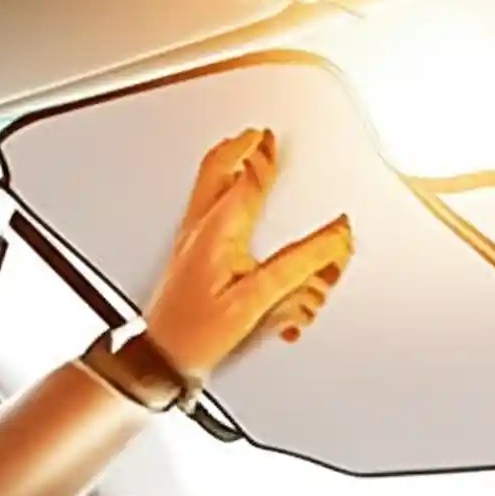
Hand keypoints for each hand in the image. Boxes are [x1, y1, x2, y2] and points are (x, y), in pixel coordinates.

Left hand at [144, 128, 353, 379]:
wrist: (159, 360)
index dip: (267, 159)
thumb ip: (299, 265)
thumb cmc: (197, 334)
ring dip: (226, 163)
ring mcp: (188, 240)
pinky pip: (202, 205)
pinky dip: (218, 188)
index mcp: (218, 231)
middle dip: (239, 148)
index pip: (249, 181)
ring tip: (243, 153)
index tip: (277, 141)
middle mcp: (198, 229)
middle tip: (256, 135)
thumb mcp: (257, 300)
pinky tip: (226, 196)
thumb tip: (335, 236)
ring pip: (205, 185)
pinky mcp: (186, 255)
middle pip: (216, 170)